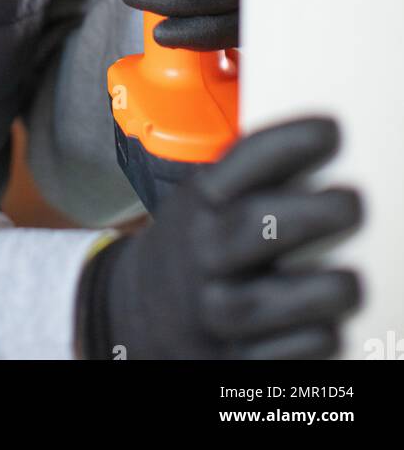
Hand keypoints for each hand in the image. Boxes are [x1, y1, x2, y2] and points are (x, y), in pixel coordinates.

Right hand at [77, 115, 363, 359]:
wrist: (138, 310)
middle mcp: (203, 251)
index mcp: (201, 201)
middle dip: (310, 213)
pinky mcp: (228, 358)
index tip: (330, 131)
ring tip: (350, 281)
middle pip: (252, 227)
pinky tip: (326, 324)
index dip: (289, 142)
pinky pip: (275, 355)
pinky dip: (309, 340)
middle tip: (351, 204)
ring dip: (317, 289)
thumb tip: (330, 151)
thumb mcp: (207, 201)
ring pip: (261, 302)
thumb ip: (255, 181)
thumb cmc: (196, 247)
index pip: (243, 162)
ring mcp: (211, 308)